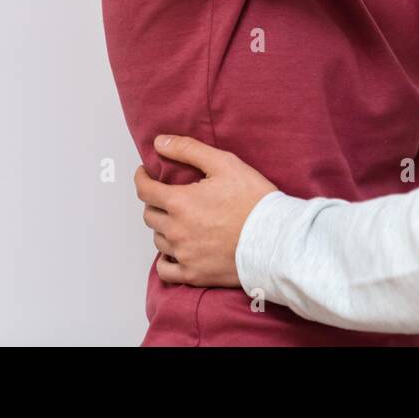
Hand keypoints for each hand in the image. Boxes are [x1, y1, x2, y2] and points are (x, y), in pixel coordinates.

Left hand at [134, 134, 278, 287]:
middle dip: (155, 202)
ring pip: (158, 240)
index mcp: (180, 202)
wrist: (276, 239)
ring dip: (163, 228)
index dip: (142, 178)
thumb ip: (188, 150)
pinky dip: (166, 258)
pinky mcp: (194, 274)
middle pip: (150, 215)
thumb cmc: (254, 201)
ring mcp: (184, 254)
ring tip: (178, 221)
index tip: (145, 174)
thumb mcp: (224, 163)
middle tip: (168, 196)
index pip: (145, 190)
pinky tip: (176, 250)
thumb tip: (159, 142)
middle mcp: (176, 230)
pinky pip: (165, 270)